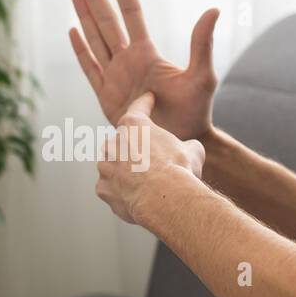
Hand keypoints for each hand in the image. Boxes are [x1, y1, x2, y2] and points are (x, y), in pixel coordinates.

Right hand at [69, 0, 219, 141]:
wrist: (180, 141)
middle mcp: (129, 60)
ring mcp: (116, 77)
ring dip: (84, 16)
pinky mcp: (106, 96)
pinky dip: (81, 50)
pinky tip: (73, 32)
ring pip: (95, 39)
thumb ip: (202, 44)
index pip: (131, 12)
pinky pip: (90, 68)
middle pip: (107, 21)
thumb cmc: (196, 111)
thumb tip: (213, 9)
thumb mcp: (202, 76)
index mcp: (147, 53)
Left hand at [96, 92, 204, 225]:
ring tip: (145, 183)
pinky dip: (121, 192)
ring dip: (125, 171)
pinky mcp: (102, 188)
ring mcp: (105, 166)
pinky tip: (136, 197)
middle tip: (152, 161)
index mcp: (133, 125)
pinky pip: (111, 188)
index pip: (139, 107)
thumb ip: (185, 144)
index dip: (146, 103)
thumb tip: (189, 149)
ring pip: (114, 166)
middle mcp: (113, 142)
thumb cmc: (179, 170)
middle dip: (135, 149)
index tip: (148, 98)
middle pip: (124, 141)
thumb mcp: (192, 149)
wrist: (165, 198)